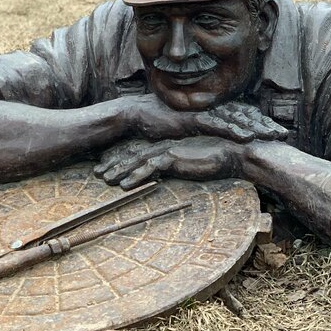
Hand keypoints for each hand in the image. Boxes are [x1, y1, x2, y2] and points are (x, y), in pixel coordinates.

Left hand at [95, 135, 251, 188]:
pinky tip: (124, 185)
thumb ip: (176, 165)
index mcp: (166, 144)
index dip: (121, 159)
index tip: (107, 167)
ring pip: (136, 160)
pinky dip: (135, 176)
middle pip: (132, 154)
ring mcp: (167, 149)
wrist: (233, 153)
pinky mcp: (173, 156)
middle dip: (113, 164)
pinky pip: (149, 168)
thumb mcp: (190, 161)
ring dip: (119, 170)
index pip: (138, 151)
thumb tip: (165, 174)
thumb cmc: (215, 158)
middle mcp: (163, 144)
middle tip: (97, 173)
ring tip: (104, 180)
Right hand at [128, 94, 286, 142]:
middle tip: (283, 134)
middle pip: (244, 114)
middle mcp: (210, 107)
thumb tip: (212, 137)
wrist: (137, 115)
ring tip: (273, 136)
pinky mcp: (194, 118)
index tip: (275, 131)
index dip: (259, 121)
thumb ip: (200, 127)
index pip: (240, 114)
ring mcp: (202, 111)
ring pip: (236, 118)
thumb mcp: (185, 126)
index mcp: (210, 108)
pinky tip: (249, 137)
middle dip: (265, 124)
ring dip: (256, 127)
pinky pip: (219, 124)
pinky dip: (235, 130)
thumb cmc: (160, 121)